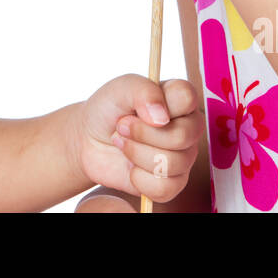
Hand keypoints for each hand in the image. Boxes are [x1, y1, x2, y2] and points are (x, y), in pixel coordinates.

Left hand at [74, 74, 202, 203]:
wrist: (90, 139)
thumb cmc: (109, 108)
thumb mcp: (121, 88)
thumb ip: (143, 91)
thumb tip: (161, 118)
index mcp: (180, 99)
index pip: (188, 98)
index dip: (161, 105)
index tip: (137, 109)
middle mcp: (188, 128)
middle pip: (182, 136)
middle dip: (142, 133)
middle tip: (122, 126)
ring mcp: (183, 157)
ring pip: (172, 164)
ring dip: (136, 153)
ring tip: (123, 143)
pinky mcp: (172, 184)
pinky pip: (164, 188)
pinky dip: (139, 178)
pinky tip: (130, 167)